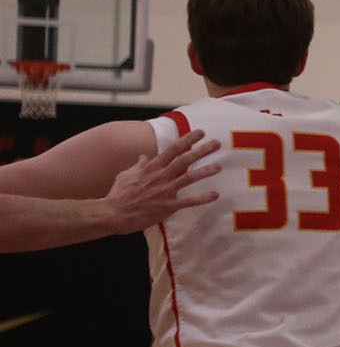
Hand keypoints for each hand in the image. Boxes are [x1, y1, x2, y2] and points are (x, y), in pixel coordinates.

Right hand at [105, 129, 221, 232]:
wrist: (113, 214)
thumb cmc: (118, 195)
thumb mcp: (126, 174)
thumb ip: (138, 165)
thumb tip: (144, 156)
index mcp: (151, 168)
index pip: (172, 149)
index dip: (187, 140)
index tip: (199, 132)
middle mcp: (160, 177)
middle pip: (184, 160)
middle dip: (201, 150)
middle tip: (216, 143)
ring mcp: (164, 191)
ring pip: (189, 178)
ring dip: (205, 171)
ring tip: (218, 166)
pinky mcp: (167, 206)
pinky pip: (188, 201)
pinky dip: (202, 198)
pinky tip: (215, 195)